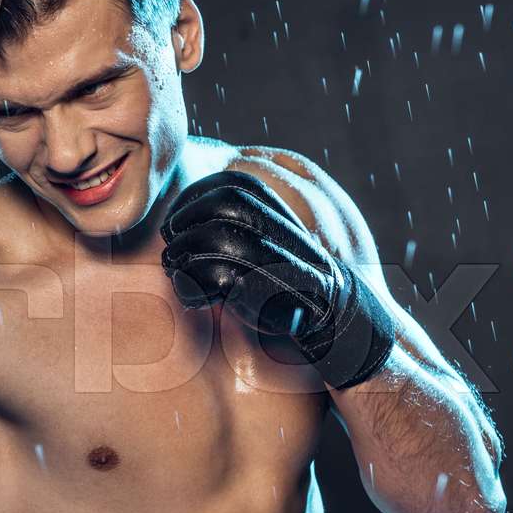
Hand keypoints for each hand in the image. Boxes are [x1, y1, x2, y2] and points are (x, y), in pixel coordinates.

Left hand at [160, 170, 396, 388]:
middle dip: (186, 222)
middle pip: (225, 203)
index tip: (174, 224)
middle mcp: (288, 232)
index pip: (232, 183)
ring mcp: (288, 263)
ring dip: (185, 255)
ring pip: (221, 238)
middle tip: (171, 247)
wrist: (340, 329)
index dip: (193, 199)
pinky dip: (197, 285)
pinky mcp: (279, 297)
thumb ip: (235, 230)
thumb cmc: (287, 291)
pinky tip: (193, 297)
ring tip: (176, 271)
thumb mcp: (266, 252)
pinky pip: (226, 279)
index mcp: (283, 215)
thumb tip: (177, 223)